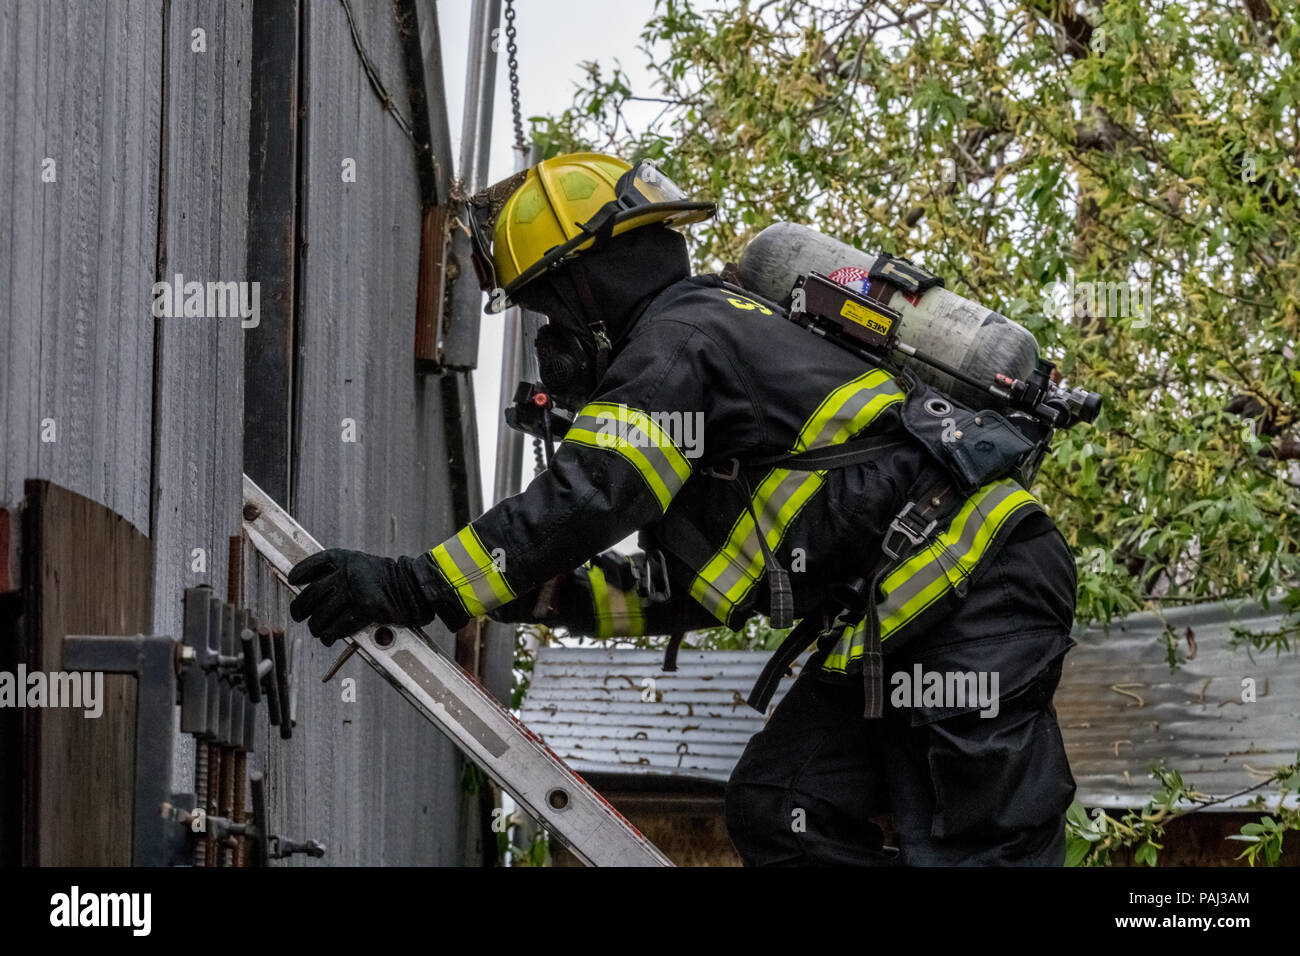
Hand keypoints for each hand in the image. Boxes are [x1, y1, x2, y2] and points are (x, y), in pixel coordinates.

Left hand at [288, 549, 439, 645]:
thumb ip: (342, 574)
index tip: (293, 580)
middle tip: (299, 615)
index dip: (300, 572)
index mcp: (345, 559)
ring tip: (318, 631)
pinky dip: (330, 636)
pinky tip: (329, 638)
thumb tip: (314, 592)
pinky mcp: (364, 608)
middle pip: (311, 594)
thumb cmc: (389, 580)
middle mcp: (347, 573)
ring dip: (316, 627)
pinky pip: (337, 627)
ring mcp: (355, 591)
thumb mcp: (363, 566)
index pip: (314, 563)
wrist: (415, 587)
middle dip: (300, 608)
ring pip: (321, 615)